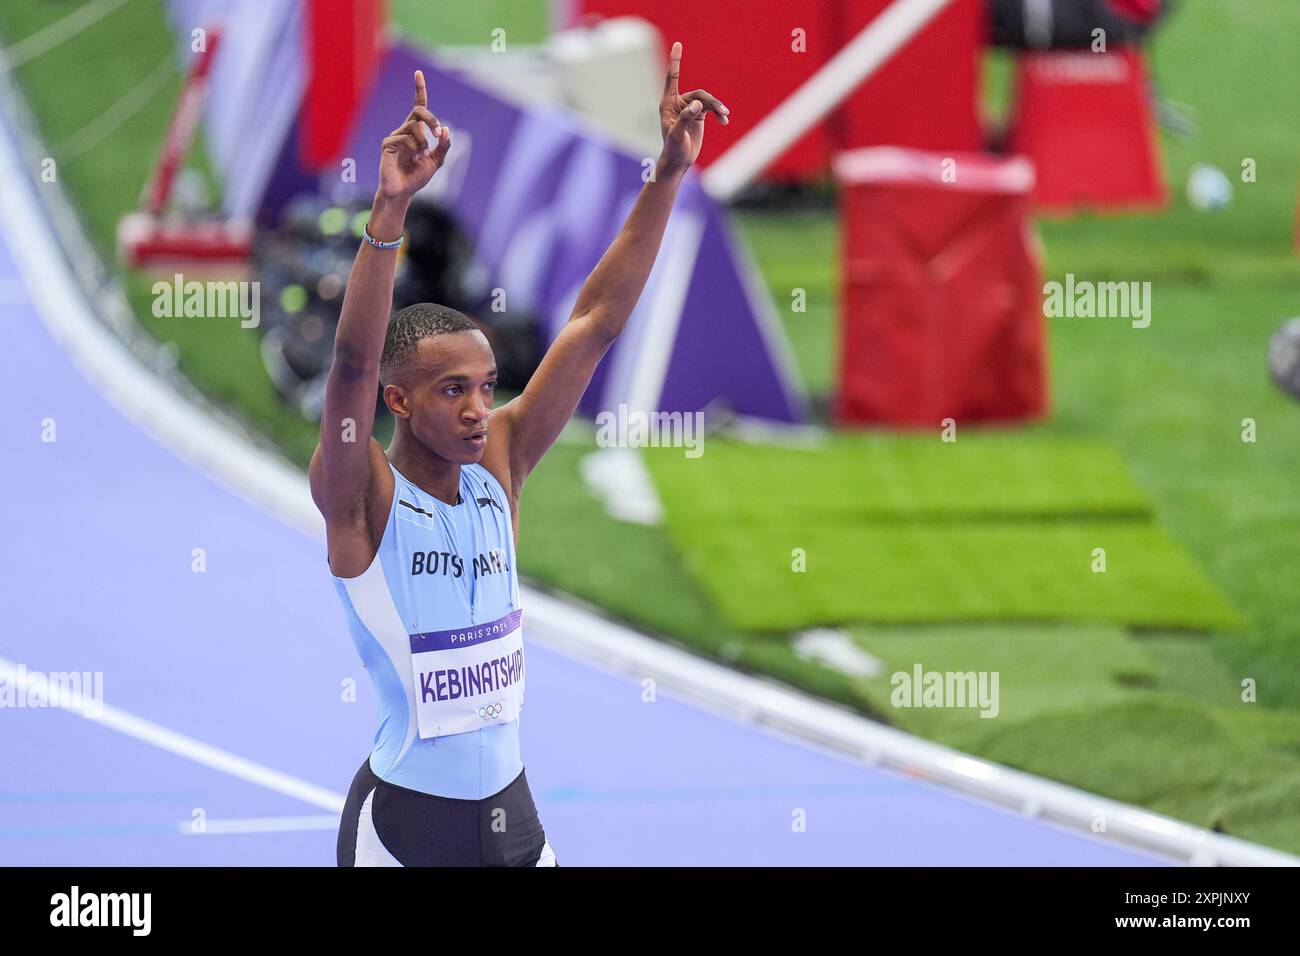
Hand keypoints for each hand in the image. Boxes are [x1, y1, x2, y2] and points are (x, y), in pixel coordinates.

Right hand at [377, 70, 450, 200]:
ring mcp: (396, 135)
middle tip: (437, 133)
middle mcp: (405, 129)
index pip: (418, 106)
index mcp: (417, 131)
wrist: (403, 191)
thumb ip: (442, 146)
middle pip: (419, 110)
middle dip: (431, 119)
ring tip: (421, 156)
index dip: (419, 89)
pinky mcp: (388, 143)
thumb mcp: (436, 161)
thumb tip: (444, 129)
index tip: (418, 73)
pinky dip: (413, 149)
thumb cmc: (417, 176)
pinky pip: (404, 137)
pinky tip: (411, 159)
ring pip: (414, 126)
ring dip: (423, 141)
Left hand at [657, 41, 728, 175]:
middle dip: (712, 102)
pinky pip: (712, 109)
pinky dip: (719, 114)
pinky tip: (725, 121)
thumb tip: (698, 104)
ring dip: (718, 108)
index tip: (678, 44)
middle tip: (722, 112)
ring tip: (725, 117)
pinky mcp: (698, 115)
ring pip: (708, 101)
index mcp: (668, 103)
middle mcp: (678, 103)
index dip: (675, 61)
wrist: (679, 162)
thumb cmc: (673, 149)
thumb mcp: (677, 134)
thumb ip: (686, 117)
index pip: (672, 77)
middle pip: (699, 94)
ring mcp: (689, 108)